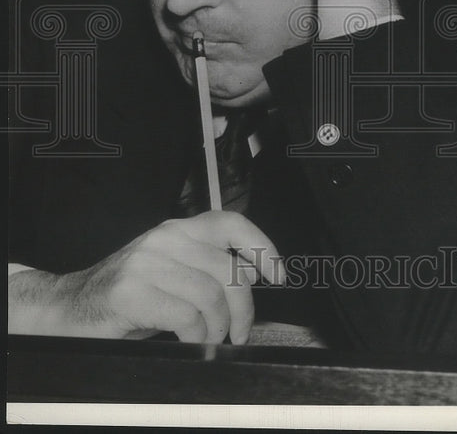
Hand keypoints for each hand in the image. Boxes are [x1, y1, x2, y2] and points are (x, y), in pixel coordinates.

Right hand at [8, 211, 284, 343]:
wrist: (68, 308)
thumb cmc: (128, 296)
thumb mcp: (171, 272)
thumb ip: (205, 268)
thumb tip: (251, 279)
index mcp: (178, 229)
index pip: (230, 223)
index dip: (261, 246)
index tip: (277, 275)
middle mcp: (165, 238)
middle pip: (228, 271)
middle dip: (243, 309)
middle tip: (240, 333)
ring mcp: (147, 262)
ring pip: (211, 296)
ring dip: (219, 328)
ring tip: (211, 342)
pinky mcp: (131, 291)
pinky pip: (186, 317)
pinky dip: (197, 338)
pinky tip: (191, 345)